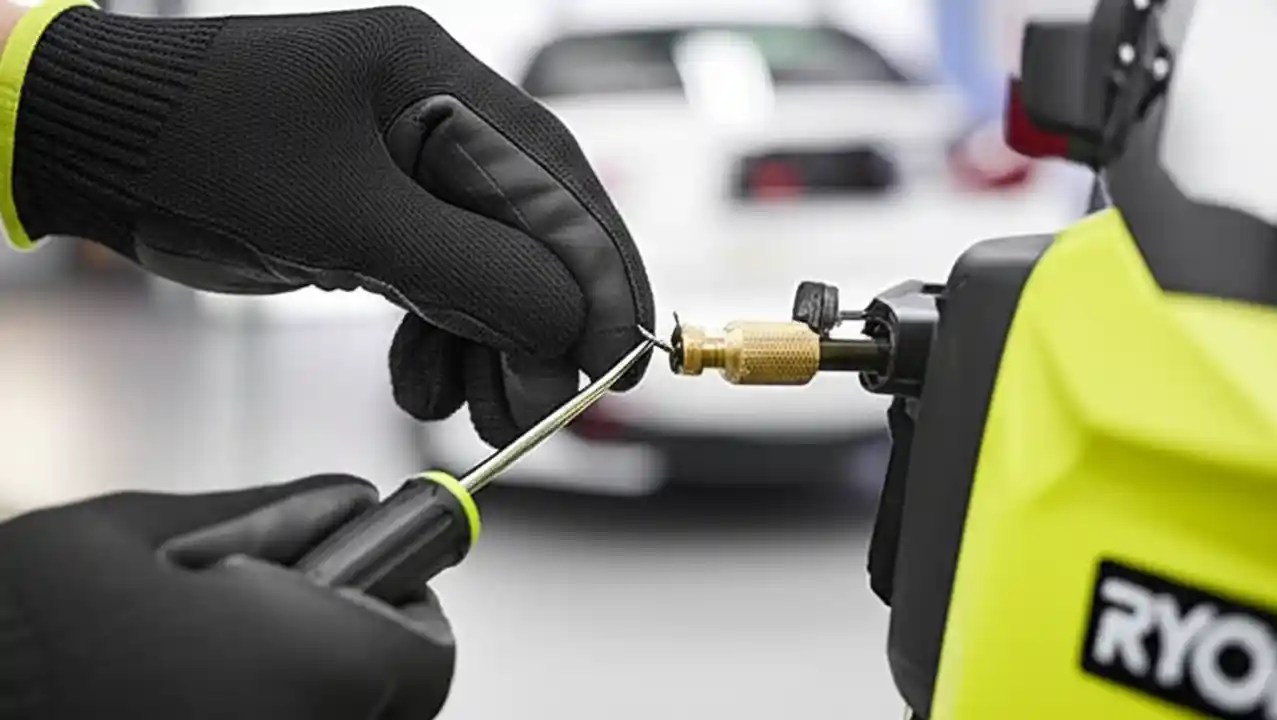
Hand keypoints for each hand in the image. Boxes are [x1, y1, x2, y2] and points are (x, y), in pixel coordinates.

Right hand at [0, 476, 453, 719]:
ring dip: (301, 690)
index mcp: (311, 673)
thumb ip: (272, 516)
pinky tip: (191, 696)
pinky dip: (260, 718)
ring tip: (211, 659)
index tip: (360, 581)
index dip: (397, 606)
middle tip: (267, 612)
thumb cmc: (22, 631)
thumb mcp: (138, 533)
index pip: (427, 653)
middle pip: (389, 700)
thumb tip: (349, 502)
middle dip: (348, 647)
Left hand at [12, 6, 653, 445]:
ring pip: (485, 275)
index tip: (614, 353)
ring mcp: (405, 176)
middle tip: (542, 409)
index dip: (594, 272)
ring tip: (487, 420)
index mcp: (440, 81)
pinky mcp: (376, 222)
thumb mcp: (346, 217)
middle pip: (529, 237)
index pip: (556, 181)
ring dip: (490, 353)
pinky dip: (439, 347)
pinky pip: (437, 292)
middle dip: (538, 330)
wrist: (95, 154)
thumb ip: (469, 270)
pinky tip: (423, 388)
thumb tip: (568, 324)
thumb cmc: (200, 151)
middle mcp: (436, 121)